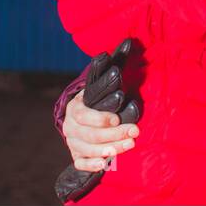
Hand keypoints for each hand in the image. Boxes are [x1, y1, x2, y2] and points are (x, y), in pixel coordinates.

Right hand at [54, 39, 141, 202]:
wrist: (79, 117)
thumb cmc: (97, 97)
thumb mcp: (103, 81)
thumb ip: (115, 64)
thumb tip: (129, 42)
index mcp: (75, 107)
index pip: (85, 115)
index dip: (101, 118)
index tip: (119, 119)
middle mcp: (71, 126)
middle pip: (90, 134)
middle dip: (113, 134)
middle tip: (134, 133)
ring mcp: (72, 142)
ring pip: (88, 149)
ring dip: (110, 149)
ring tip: (129, 145)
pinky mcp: (76, 155)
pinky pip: (81, 163)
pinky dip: (92, 164)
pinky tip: (105, 164)